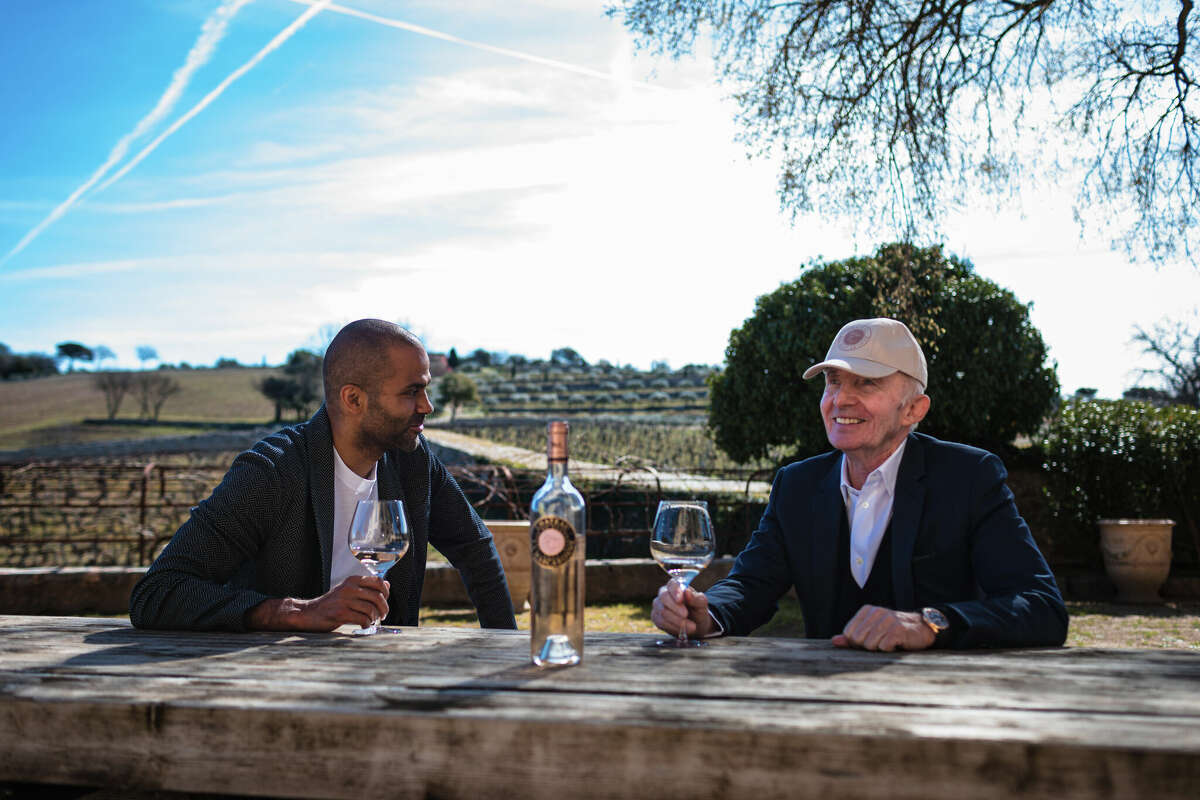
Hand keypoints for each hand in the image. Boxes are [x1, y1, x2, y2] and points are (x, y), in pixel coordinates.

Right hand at [247, 576, 389, 631]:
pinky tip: (363, 625)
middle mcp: (349, 588)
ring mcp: (344, 600)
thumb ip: (367, 588)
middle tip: (382, 616)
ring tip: (370, 621)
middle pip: (377, 597)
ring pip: (370, 609)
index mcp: (353, 580)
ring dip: (374, 618)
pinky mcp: (340, 613)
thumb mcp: (349, 591)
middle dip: (383, 609)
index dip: (386, 593)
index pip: (378, 582)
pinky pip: (362, 619)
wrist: (309, 613)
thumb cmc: (332, 604)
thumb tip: (387, 584)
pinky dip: (366, 624)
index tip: (385, 602)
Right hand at [650, 580, 713, 639]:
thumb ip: (696, 598)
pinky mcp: (656, 617)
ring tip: (690, 626)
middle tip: (686, 615)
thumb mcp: (701, 604)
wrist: (695, 625)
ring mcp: (658, 605)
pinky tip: (682, 629)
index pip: (672, 584)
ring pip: (663, 611)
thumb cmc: (697, 611)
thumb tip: (687, 592)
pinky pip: (661, 622)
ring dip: (677, 620)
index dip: (675, 591)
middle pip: (664, 597)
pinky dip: (673, 627)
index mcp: (676, 586)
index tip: (680, 599)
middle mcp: (664, 594)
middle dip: (675, 607)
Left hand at [832, 605, 934, 651]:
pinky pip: (884, 647)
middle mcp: (877, 612)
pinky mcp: (898, 629)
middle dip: (867, 647)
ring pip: (870, 644)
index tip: (869, 641)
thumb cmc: (893, 632)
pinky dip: (889, 650)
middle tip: (880, 643)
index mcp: (867, 611)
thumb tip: (834, 641)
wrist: (922, 629)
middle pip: (858, 639)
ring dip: (879, 649)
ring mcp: (888, 619)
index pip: (849, 633)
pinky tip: (897, 644)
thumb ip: (851, 637)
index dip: (856, 643)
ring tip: (889, 643)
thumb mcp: (871, 632)